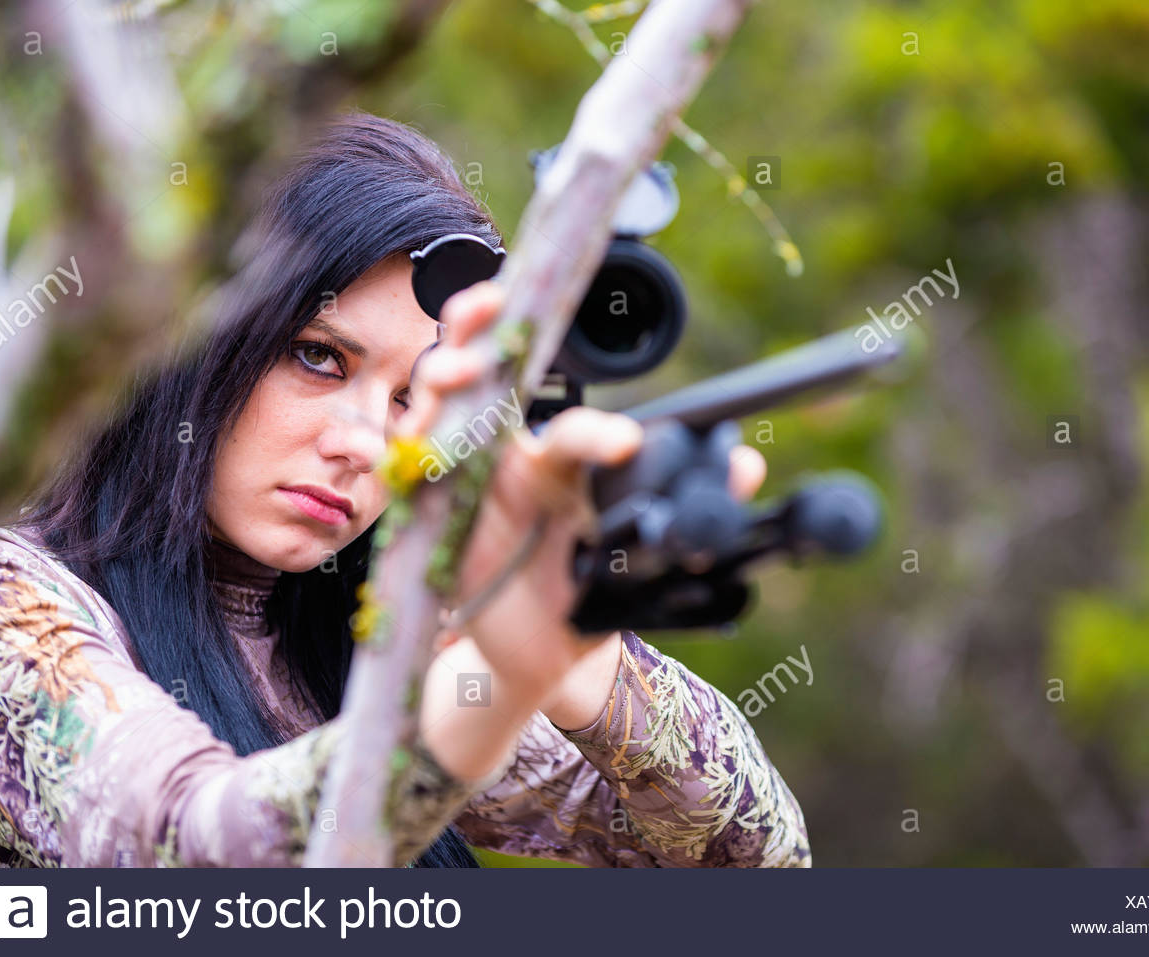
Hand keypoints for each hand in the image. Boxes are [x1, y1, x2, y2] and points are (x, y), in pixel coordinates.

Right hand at [399, 280, 767, 709]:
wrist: (541, 658)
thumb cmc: (588, 594)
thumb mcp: (638, 559)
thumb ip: (685, 507)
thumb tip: (747, 465)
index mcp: (562, 467)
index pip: (573, 429)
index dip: (596, 431)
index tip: (624, 446)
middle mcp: (507, 463)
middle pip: (482, 377)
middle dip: (479, 334)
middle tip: (491, 312)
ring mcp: (460, 485)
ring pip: (436, 413)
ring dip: (438, 383)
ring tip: (453, 372)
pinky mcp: (425, 520)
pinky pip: (404, 474)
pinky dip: (401, 452)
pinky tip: (408, 438)